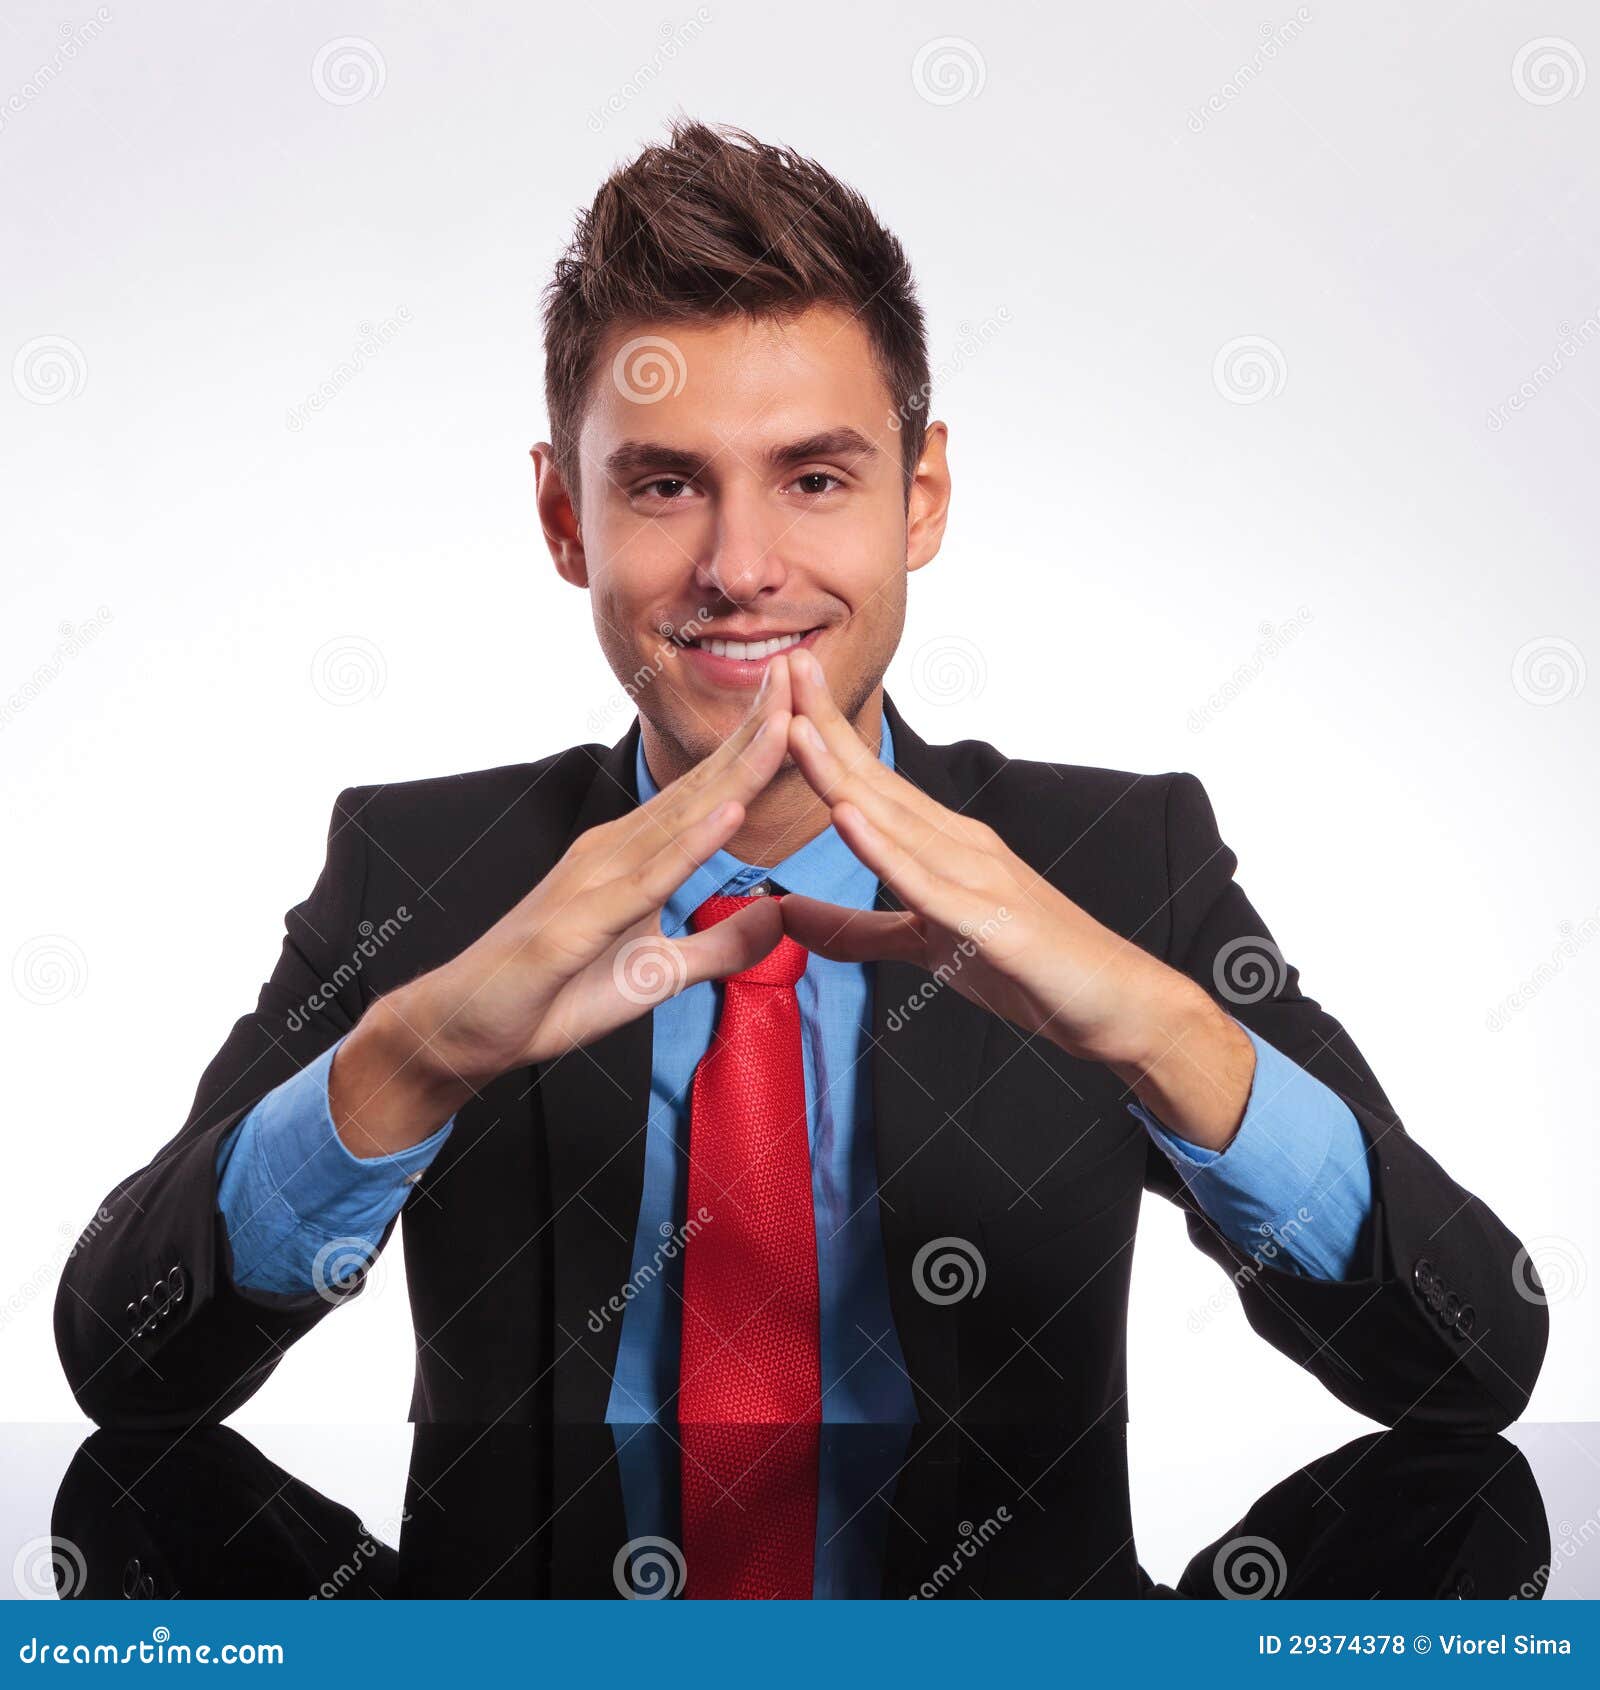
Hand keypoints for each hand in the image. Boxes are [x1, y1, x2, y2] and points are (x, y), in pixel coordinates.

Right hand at [331, 664, 794, 1155]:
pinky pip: (647, 879)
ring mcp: (596, 878)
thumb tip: (775, 917)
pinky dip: (692, 846)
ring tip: (787, 722)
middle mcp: (617, 849)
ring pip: (682, 816)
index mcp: (637, 856)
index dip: (757, 747)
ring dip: (737, 769)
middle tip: (803, 669)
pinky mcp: (580, 920)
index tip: (804, 702)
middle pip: (702, 783)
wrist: (469, 1029)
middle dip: (756, 728)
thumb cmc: (554, 994)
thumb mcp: (659, 974)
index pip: (710, 792)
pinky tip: (730, 815)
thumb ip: (718, 946)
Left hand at [777, 649, 1254, 1148]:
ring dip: (841, 772)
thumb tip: (785, 915)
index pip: (869, 782)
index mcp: (942, 845)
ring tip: (795, 725)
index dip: (823, 735)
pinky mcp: (991, 922)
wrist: (1117, 1003)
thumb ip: (857, 930)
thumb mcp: (926, 947)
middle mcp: (959, 845)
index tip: (781, 686)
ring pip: (895, 820)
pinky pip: (925, 883)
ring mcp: (978, 878)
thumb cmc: (1030, 968)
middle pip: (876, 781)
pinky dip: (884, 850)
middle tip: (786, 662)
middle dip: (826, 724)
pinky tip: (847, 818)